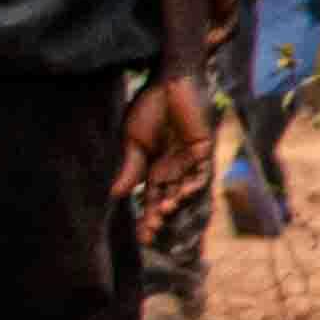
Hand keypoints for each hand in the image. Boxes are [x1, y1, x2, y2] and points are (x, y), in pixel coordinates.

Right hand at [120, 72, 217, 233]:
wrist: (170, 81)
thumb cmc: (149, 107)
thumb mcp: (133, 141)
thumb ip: (129, 168)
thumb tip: (116, 195)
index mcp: (154, 167)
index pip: (150, 198)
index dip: (146, 217)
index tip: (140, 238)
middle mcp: (173, 168)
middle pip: (166, 199)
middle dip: (157, 218)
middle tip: (149, 236)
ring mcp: (189, 161)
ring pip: (183, 190)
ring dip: (173, 203)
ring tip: (161, 212)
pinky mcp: (203, 151)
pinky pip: (200, 174)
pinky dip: (191, 186)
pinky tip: (179, 195)